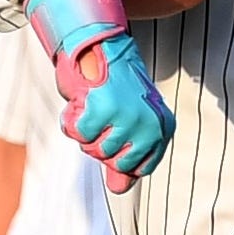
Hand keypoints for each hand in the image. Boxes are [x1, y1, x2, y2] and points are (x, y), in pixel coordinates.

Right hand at [56, 35, 174, 192]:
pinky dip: (71, 120)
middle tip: (103, 114)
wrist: (99, 45)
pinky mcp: (103, 109)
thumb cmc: (113, 86)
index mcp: (162, 129)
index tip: (116, 131)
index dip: (118, 156)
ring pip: (93, 149)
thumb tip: (120, 189)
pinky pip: (78, 134)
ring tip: (92, 104)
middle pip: (113, 161)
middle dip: (99, 142)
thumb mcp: (127, 123)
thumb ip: (125, 159)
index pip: (138, 169)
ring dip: (85, 129)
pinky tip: (80, 102)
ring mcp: (127, 118)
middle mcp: (149, 125)